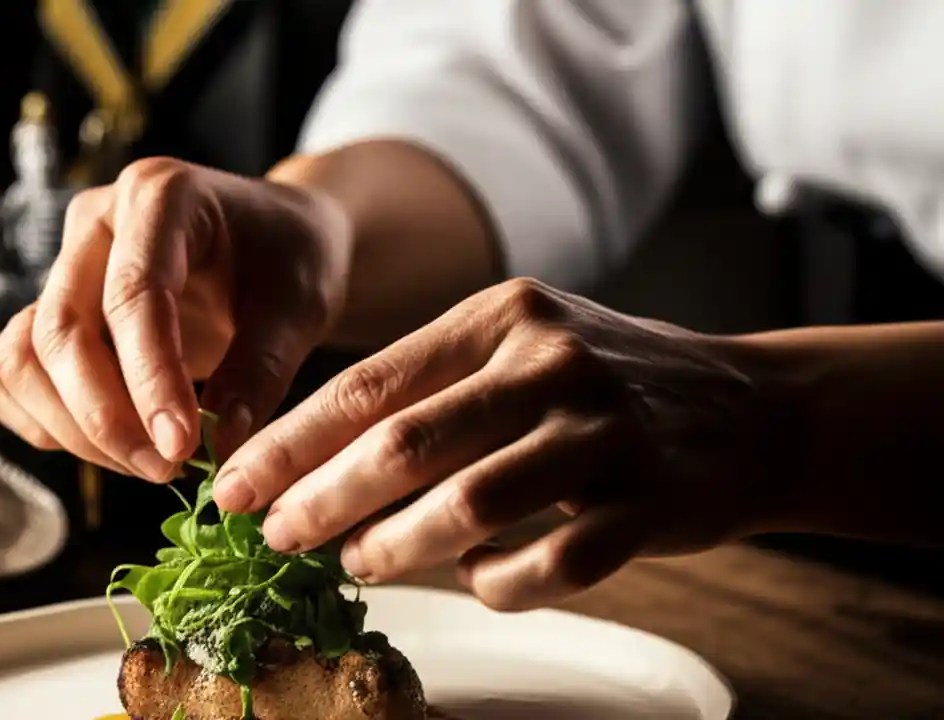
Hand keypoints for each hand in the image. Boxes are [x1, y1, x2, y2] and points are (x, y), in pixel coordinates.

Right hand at [0, 158, 351, 479]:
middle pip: (63, 329)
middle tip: (166, 470)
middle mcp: (96, 222)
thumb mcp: (301, 308)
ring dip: (73, 427)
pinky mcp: (49, 309)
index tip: (181, 448)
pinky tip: (107, 446)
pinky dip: (44, 420)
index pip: (134, 294)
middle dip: (107, 417)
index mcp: (161, 195)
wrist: (279, 245)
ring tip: (147, 464)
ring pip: (23, 356)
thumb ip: (261, 371)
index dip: (150, 380)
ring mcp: (64, 265)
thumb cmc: (294, 262)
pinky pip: (10, 373)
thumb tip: (219, 447)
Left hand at [213, 278, 783, 610]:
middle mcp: (552, 363)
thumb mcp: (519, 348)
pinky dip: (492, 584)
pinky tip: (471, 578)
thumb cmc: (602, 380)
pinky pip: (547, 567)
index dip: (290, 444)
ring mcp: (604, 434)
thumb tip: (313, 470)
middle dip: (320, 500)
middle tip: (276, 536)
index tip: (235, 487)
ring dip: (396, 548)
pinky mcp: (648, 505)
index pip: (369, 384)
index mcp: (504, 315)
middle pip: (405, 445)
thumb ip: (430, 392)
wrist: (749, 407)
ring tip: (358, 562)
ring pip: (469, 510)